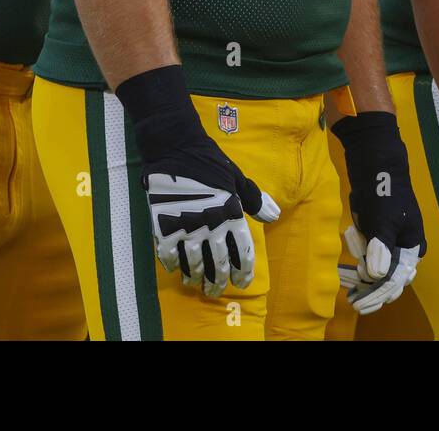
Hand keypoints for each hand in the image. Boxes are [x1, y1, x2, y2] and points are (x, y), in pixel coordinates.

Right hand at [117, 67, 278, 298]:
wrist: (175, 146)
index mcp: (231, 215)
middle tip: (216, 291)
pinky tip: (174, 268)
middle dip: (218, 282)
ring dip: (195, 278)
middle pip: (218, 265)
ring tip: (196, 284)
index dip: (243, 272)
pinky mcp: (164, 224)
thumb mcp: (237, 179)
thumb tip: (274, 215)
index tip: (241, 283)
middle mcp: (211, 226)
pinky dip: (172, 264)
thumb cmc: (209, 162)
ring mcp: (186, 227)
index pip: (242, 253)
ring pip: (193, 265)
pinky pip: (168, 254)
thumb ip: (254, 200)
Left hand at [332, 111, 424, 312]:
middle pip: (386, 279)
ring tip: (343, 269)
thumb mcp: (384, 221)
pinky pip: (365, 255)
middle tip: (351, 299)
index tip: (360, 304)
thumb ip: (381, 249)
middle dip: (368, 288)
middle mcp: (402, 249)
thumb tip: (376, 276)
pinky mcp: (375, 235)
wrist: (374, 166)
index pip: (396, 280)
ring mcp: (388, 243)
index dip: (378, 295)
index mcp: (412, 247)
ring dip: (359, 269)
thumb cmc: (384, 192)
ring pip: (373, 268)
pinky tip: (345, 253)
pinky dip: (356, 255)